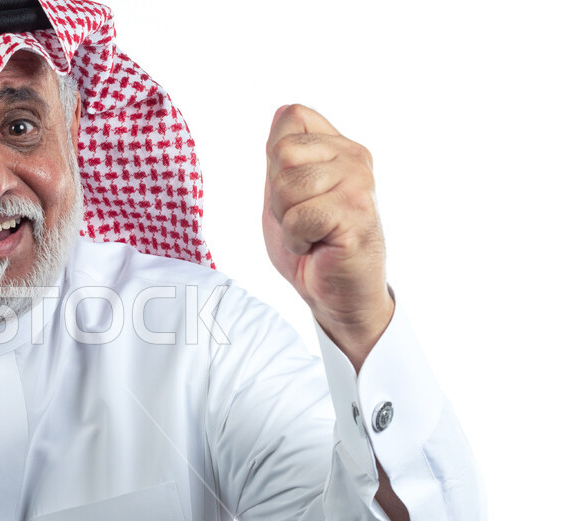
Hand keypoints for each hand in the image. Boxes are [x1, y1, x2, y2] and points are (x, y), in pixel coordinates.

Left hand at [262, 105, 393, 368]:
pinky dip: (297, 239)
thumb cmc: (311, 244)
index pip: (290, 116)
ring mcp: (360, 183)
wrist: (336, 294)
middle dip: (277, 195)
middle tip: (301, 219)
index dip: (275, 158)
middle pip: (281, 153)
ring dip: (287, 220)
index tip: (295, 193)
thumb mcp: (284, 193)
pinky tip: (318, 246)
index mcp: (338, 146)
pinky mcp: (357, 213)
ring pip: (287, 185)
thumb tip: (282, 111)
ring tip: (310, 233)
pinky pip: (299, 216)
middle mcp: (355, 157)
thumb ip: (281, 157)